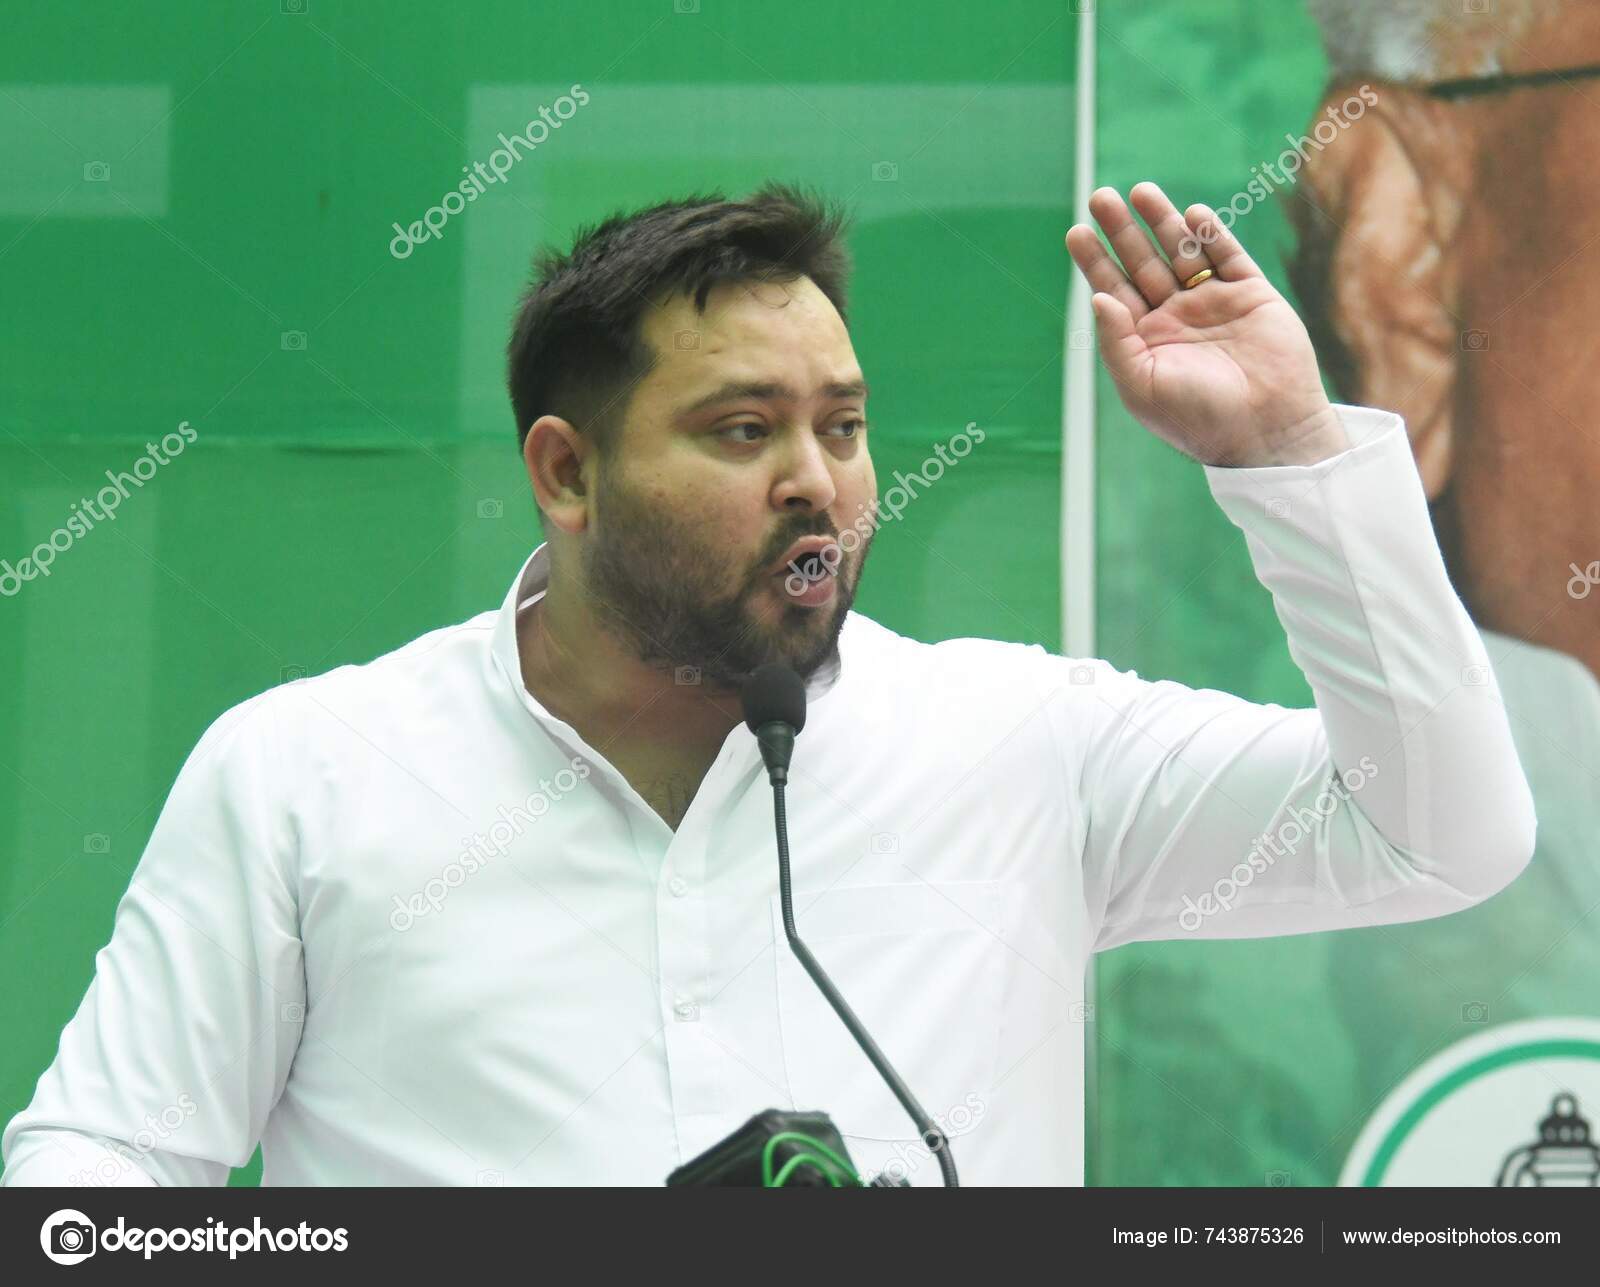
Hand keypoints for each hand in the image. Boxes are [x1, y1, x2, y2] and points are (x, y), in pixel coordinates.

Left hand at [1065, 182, 1348, 467]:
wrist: (1264, 430)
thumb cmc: (1196, 417)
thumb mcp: (1142, 384)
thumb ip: (1116, 341)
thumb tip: (1097, 298)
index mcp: (1145, 340)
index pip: (1113, 291)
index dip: (1095, 261)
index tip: (1076, 232)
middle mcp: (1176, 318)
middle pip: (1142, 263)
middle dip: (1122, 231)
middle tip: (1100, 197)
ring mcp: (1213, 303)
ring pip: (1182, 252)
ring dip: (1162, 221)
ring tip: (1140, 191)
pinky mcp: (1252, 295)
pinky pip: (1228, 256)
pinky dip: (1211, 234)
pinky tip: (1191, 214)